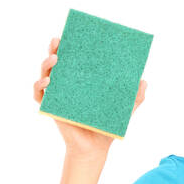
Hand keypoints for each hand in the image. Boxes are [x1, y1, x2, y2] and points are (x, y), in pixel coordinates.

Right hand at [34, 36, 146, 159]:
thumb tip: (144, 80)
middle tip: (58, 41)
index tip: (72, 34)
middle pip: (56, 61)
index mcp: (82, 80)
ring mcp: (57, 95)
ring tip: (55, 59)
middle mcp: (67, 84)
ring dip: (46, 64)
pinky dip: (39, 86)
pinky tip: (47, 82)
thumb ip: (135, 97)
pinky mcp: (51, 108)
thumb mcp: (124, 110)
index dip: (71, 44)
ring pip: (44, 74)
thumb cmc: (107, 127)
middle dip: (54, 48)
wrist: (95, 149)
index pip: (74, 58)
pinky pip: (39, 95)